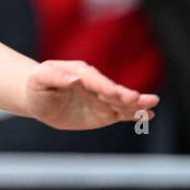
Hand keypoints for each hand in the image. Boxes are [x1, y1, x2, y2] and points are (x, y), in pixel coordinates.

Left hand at [25, 60, 158, 130]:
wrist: (37, 96)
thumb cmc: (37, 84)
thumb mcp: (39, 78)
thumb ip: (54, 77)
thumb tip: (73, 78)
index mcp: (80, 73)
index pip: (95, 81)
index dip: (105, 87)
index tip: (115, 93)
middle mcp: (95, 85)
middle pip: (112, 90)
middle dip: (123, 95)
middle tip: (137, 99)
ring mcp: (101, 99)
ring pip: (121, 102)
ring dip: (136, 104)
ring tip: (152, 104)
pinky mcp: (103, 112)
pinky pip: (120, 113)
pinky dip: (134, 115)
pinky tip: (149, 115)